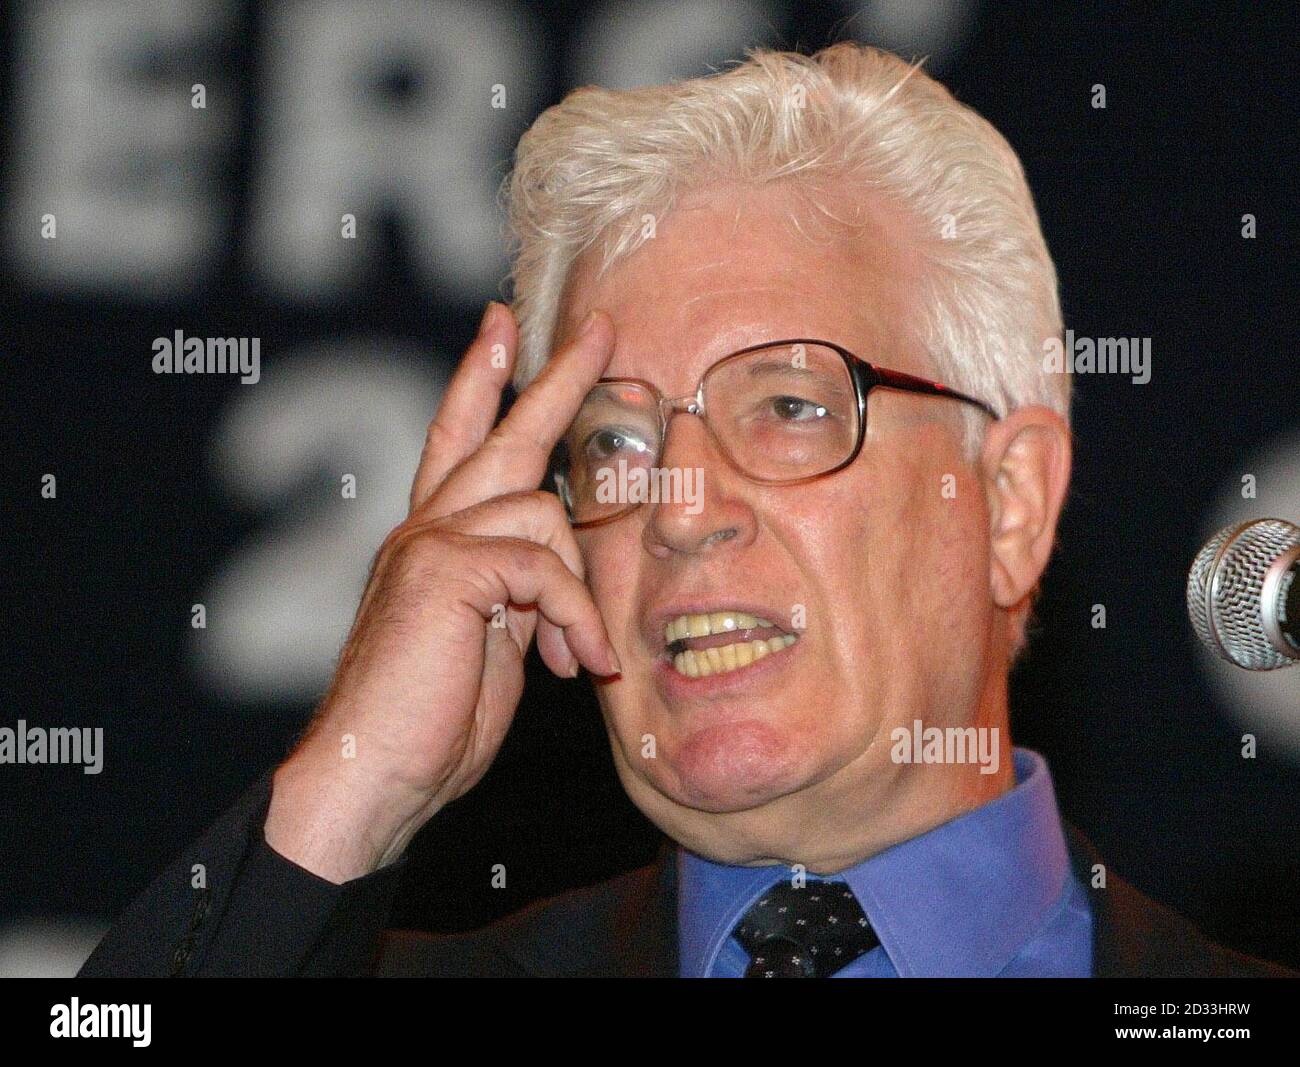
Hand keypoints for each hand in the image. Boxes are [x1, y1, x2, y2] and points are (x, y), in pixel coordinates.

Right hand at [264, 303, 619, 881]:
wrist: (373, 776)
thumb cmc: (431, 722)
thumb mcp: (491, 646)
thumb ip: (519, 596)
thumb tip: (562, 576)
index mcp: (434, 543)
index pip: (458, 444)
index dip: (481, 384)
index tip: (503, 332)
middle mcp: (425, 528)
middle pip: (499, 433)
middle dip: (555, 378)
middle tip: (602, 330)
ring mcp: (428, 542)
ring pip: (542, 511)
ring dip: (579, 593)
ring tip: (579, 658)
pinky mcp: (442, 568)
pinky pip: (544, 567)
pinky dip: (572, 618)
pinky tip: (573, 663)